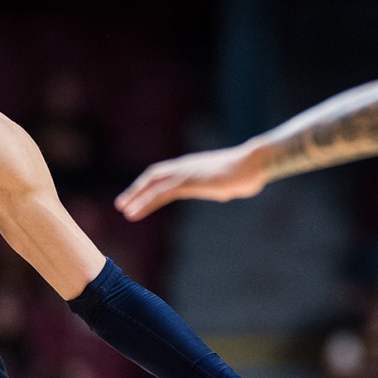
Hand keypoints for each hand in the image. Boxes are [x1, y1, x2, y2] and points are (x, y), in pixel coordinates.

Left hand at [116, 142, 271, 220]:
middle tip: (122, 204)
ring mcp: (186, 172)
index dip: (149, 185)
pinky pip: (160, 193)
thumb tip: (228, 191)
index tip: (138, 196)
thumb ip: (223, 187)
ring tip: (124, 211)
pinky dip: (144, 202)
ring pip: (154, 185)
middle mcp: (185, 167)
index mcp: (192, 167)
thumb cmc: (247, 173)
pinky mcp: (188, 181)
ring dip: (136, 198)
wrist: (255, 164)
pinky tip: (134, 213)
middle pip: (154, 176)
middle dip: (137, 190)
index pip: (164, 174)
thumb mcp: (230, 183)